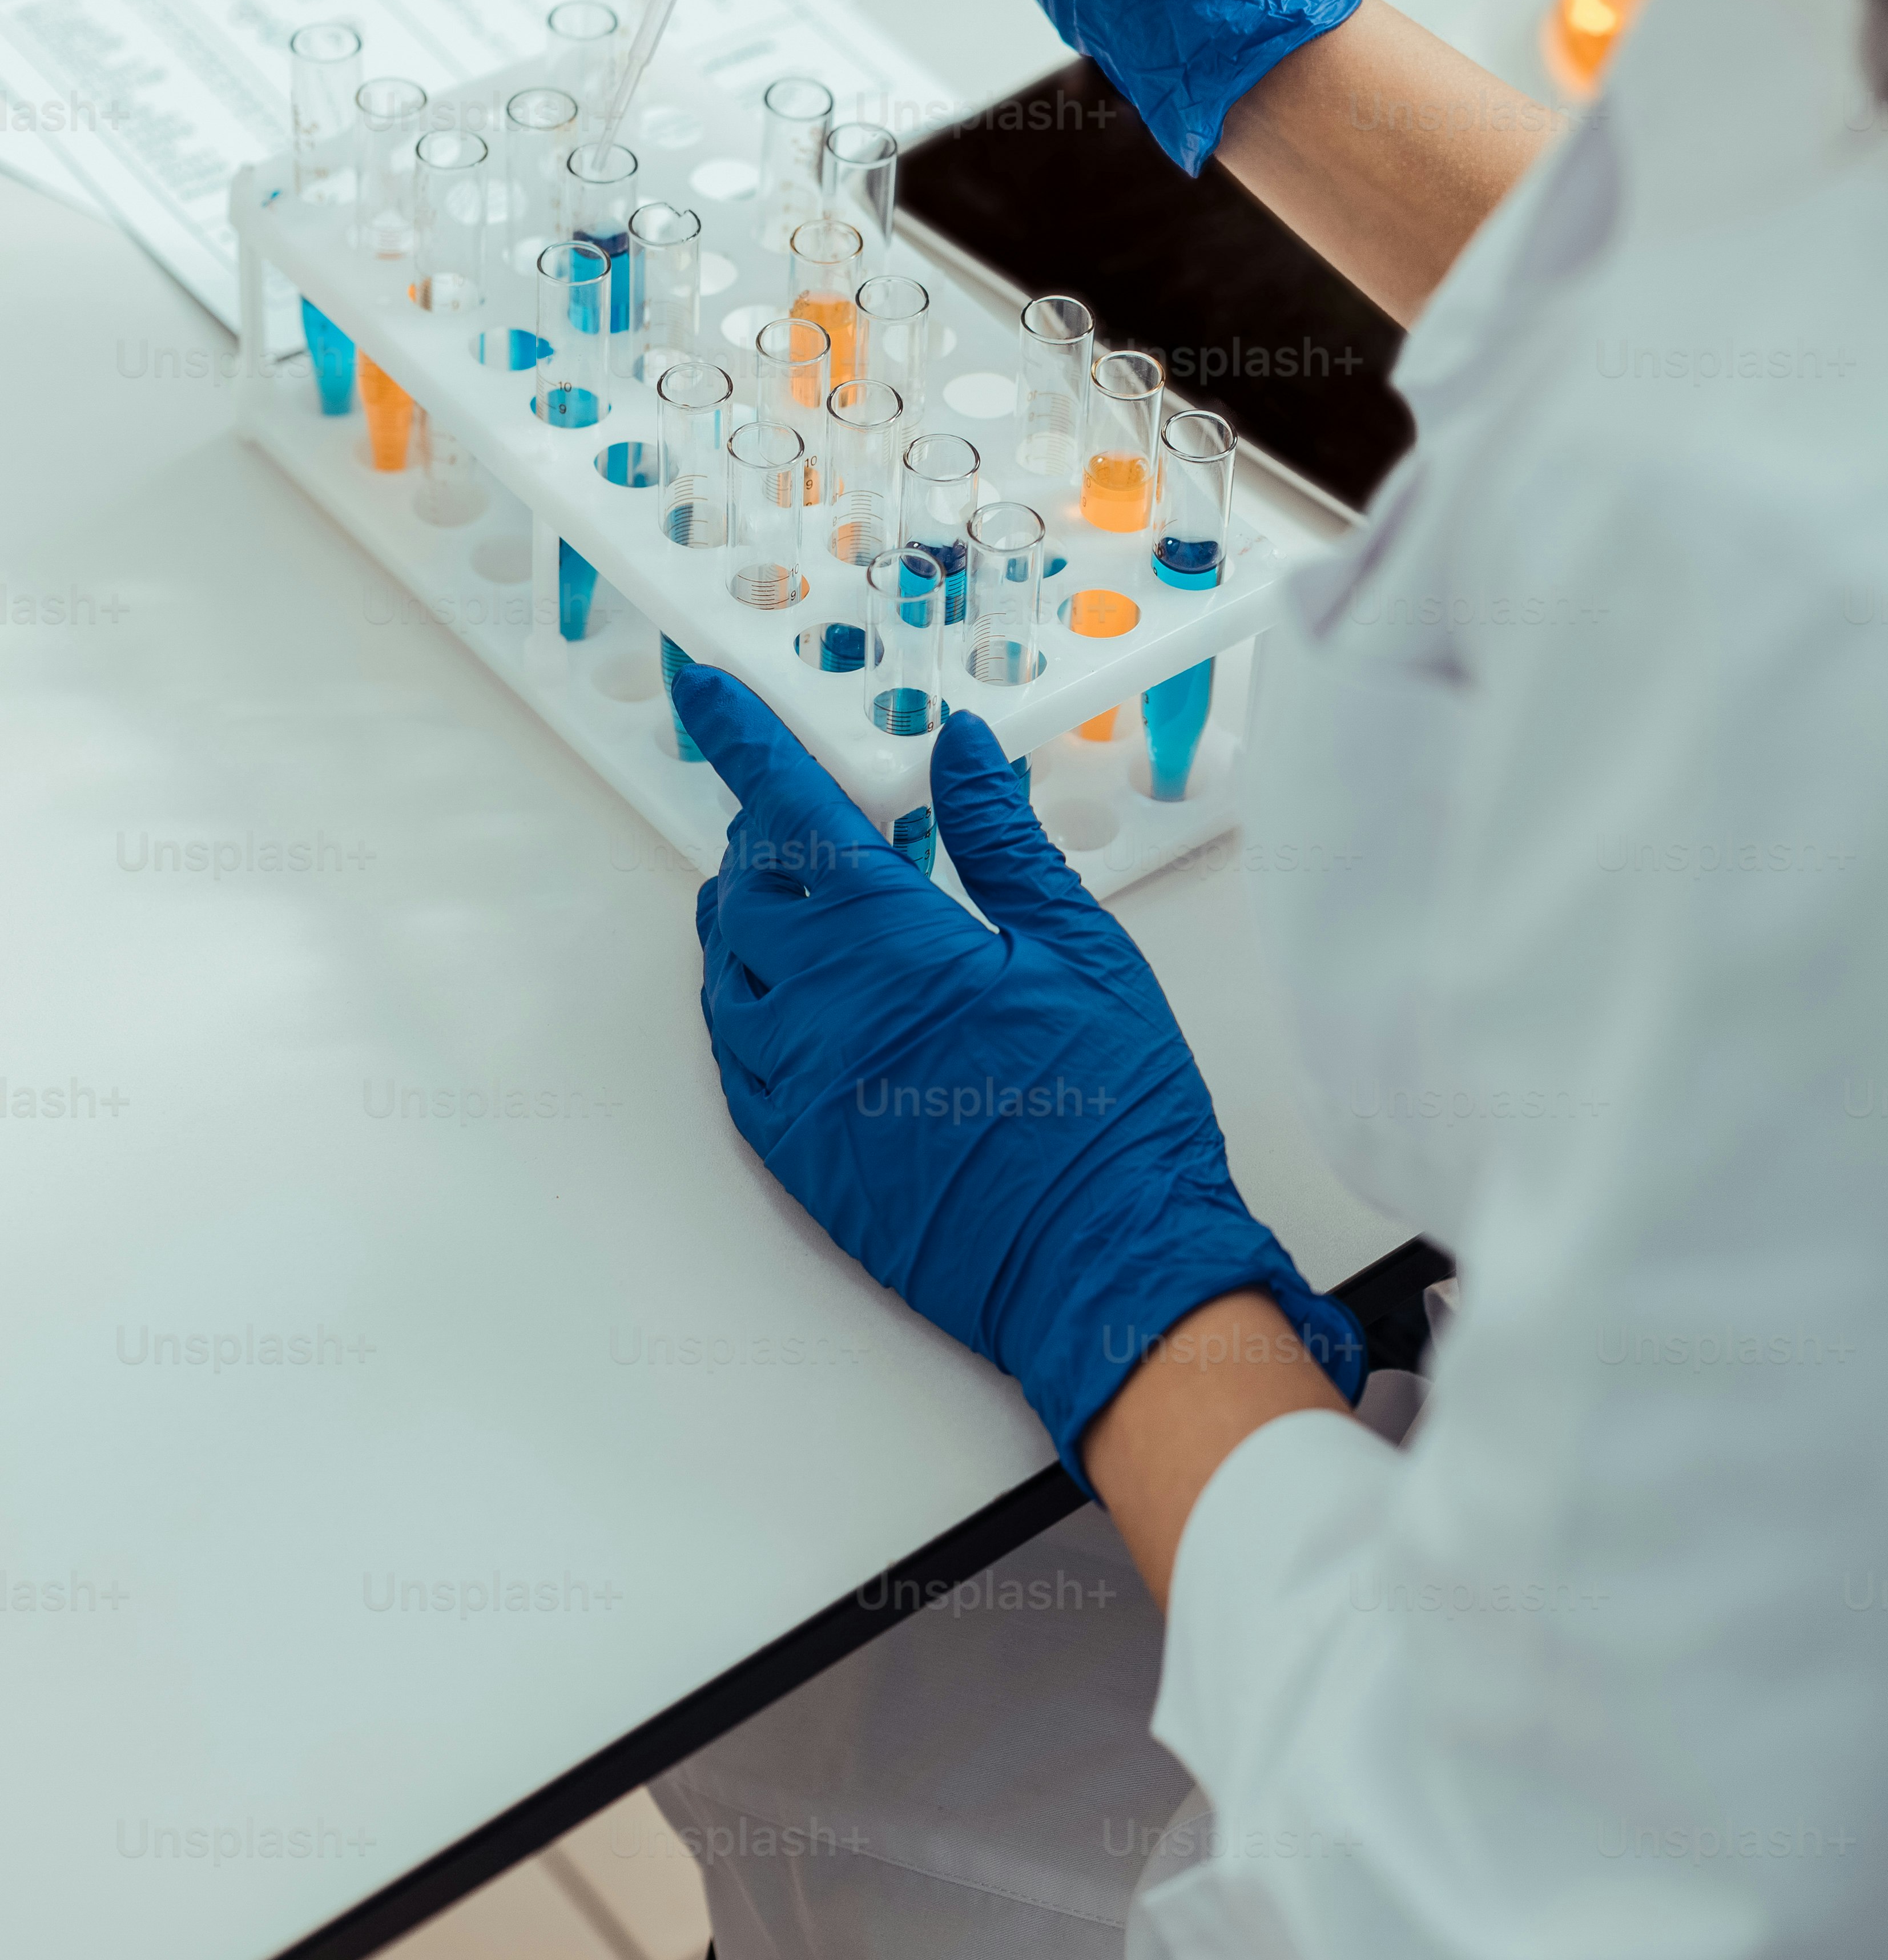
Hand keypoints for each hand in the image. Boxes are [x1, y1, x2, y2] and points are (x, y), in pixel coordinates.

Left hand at [673, 666, 1364, 1486]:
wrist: (1104, 1266)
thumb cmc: (1111, 1115)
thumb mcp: (1080, 946)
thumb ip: (1003, 837)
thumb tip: (958, 751)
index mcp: (892, 951)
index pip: (789, 815)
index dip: (742, 742)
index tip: (704, 693)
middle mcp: (820, 1019)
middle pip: (748, 893)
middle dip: (767, 836)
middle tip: (810, 812)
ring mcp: (800, 1097)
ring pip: (726, 977)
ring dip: (749, 920)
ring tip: (800, 896)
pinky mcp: (800, 1162)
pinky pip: (736, 1061)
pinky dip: (747, 1005)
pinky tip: (792, 996)